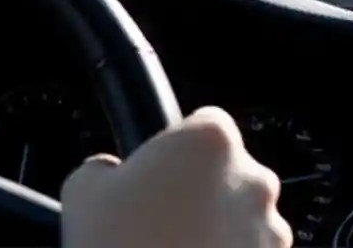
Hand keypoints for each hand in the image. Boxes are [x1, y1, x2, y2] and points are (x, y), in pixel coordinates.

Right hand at [61, 106, 291, 247]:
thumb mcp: (83, 189)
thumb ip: (104, 165)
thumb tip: (109, 172)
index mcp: (210, 141)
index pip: (204, 122)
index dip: (176, 147)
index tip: (157, 172)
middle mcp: (252, 179)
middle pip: (228, 169)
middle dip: (200, 189)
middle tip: (158, 217)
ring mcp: (269, 229)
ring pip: (242, 214)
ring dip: (216, 226)